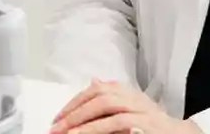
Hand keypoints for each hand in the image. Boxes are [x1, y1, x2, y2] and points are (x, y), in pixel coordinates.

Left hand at [50, 79, 201, 133]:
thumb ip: (112, 95)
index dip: (75, 102)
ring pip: (108, 109)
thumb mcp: (132, 106)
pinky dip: (99, 128)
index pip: (97, 89)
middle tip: (56, 127)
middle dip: (75, 112)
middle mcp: (134, 98)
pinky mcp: (145, 125)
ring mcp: (141, 111)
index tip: (58, 117)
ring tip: (66, 133)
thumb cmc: (153, 124)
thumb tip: (93, 81)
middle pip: (100, 97)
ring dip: (84, 122)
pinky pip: (119, 124)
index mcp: (128, 92)